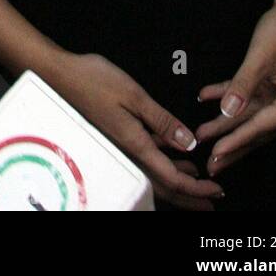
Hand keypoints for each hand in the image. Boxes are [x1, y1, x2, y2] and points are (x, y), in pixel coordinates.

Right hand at [46, 52, 224, 209]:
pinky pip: (143, 159)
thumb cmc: (92, 80)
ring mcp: (119, 145)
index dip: (197, 189)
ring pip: (153, 174)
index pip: (171, 178)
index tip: (217, 190)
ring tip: (197, 178)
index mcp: (134, 143)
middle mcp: (127, 151)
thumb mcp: (134, 95)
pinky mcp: (114, 136)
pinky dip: (162, 162)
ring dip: (177, 180)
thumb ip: (162, 120)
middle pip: (163, 186)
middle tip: (212, 200)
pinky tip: (172, 152)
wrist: (58, 74)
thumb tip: (188, 143)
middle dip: (190, 197)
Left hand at [194, 1, 275, 175]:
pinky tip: (205, 97)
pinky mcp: (273, 89)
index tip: (215, 153)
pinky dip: (227, 96)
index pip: (260, 127)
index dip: (235, 141)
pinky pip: (246, 98)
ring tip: (201, 133)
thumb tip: (227, 111)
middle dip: (230, 144)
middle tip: (209, 162)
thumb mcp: (259, 58)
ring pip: (248, 117)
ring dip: (224, 122)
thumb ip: (241, 86)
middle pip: (255, 129)